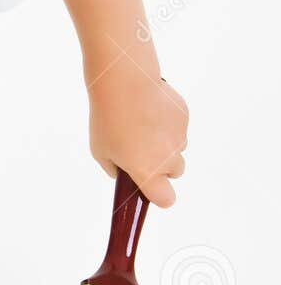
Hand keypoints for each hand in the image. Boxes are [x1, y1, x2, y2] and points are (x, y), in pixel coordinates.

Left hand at [87, 60, 187, 206]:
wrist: (124, 84)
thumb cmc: (108, 119)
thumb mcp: (100, 151)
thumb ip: (114, 169)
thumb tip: (122, 174)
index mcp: (148, 172)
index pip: (166, 200)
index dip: (160, 196)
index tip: (153, 189)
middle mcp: (168, 159)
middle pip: (175, 172)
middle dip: (163, 166)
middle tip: (143, 150)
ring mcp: (179, 137)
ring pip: (178, 147)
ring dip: (166, 142)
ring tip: (143, 124)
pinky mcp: (184, 116)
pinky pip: (179, 126)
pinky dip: (169, 122)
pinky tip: (150, 109)